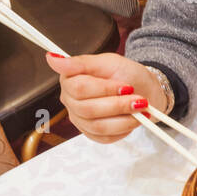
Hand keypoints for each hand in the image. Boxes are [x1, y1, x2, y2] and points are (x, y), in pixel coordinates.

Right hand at [45, 52, 165, 143]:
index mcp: (70, 81)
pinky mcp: (93, 134)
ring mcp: (81, 120)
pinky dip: (123, 129)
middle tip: (138, 99)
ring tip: (140, 109)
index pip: (79, 88)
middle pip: (88, 109)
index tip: (126, 86)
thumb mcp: (108, 62)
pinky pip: (105, 137)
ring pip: (98, 126)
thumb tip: (52, 58)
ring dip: (123, 119)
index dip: (105, 89)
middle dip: (117, 105)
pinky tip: (134, 119)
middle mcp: (71, 101)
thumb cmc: (126, 74)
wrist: (144, 90)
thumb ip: (80, 62)